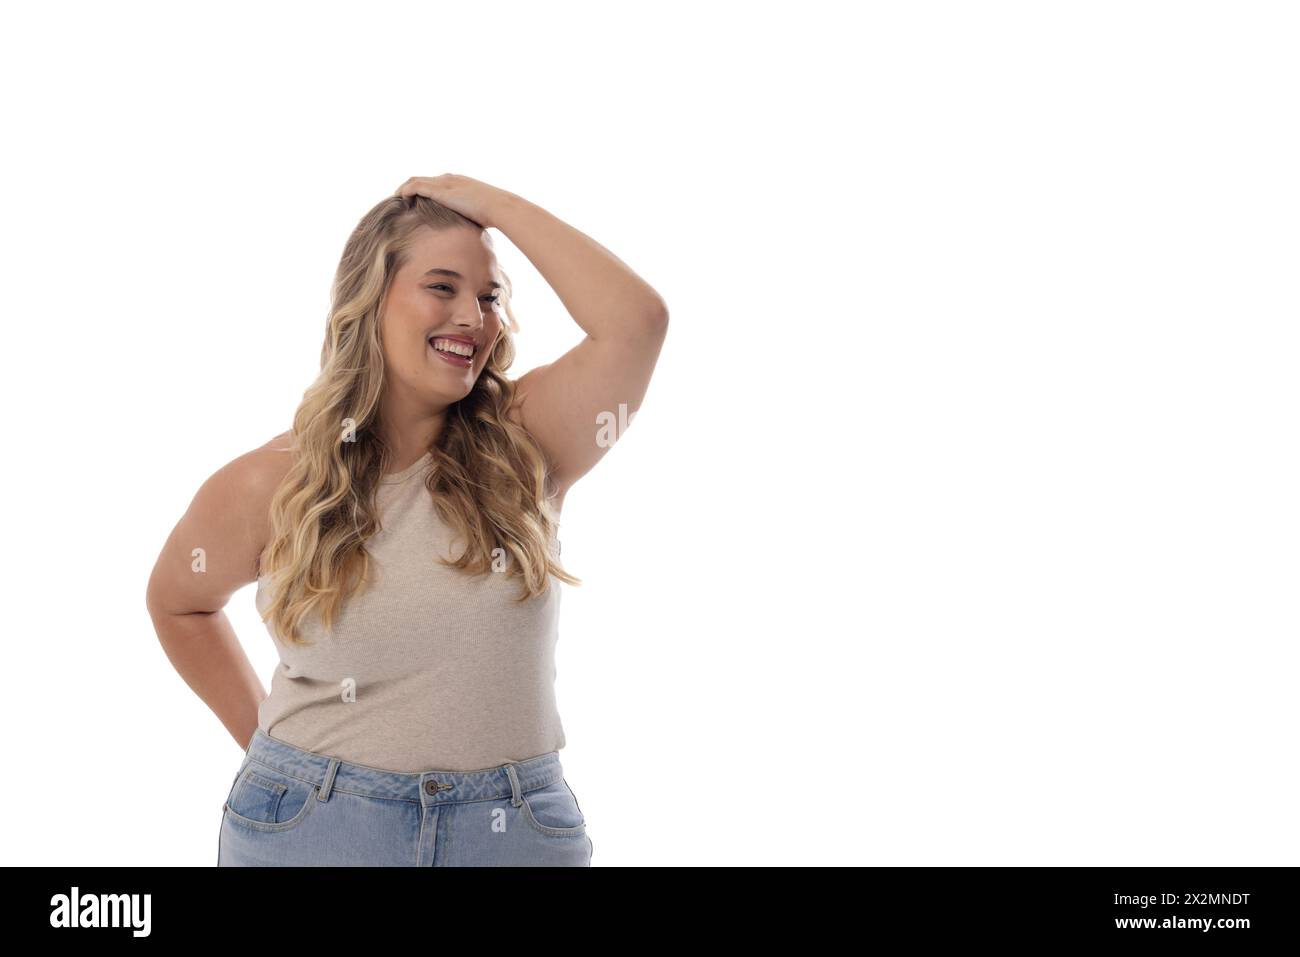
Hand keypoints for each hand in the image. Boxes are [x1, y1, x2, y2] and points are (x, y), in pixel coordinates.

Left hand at [394, 174, 513, 228]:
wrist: (498, 207)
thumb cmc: (494, 215)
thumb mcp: (480, 215)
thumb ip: (472, 220)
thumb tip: (473, 236)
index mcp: (459, 183)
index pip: (436, 183)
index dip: (425, 191)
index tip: (417, 202)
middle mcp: (450, 179)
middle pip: (423, 179)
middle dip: (411, 188)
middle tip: (402, 201)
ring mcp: (444, 183)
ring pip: (415, 181)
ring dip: (404, 189)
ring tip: (396, 201)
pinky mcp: (439, 189)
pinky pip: (414, 186)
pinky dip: (405, 191)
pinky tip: (400, 200)